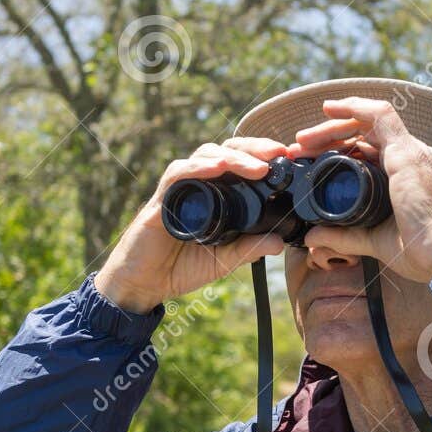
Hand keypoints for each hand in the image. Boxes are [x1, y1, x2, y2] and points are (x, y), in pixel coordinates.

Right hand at [93, 137, 299, 312]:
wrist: (144, 283)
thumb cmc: (180, 267)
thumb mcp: (224, 260)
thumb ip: (248, 249)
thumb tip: (279, 241)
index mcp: (215, 194)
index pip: (240, 162)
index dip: (262, 155)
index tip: (287, 157)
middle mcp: (198, 184)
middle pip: (226, 150)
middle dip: (253, 148)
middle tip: (278, 153)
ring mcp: (179, 189)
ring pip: (205, 156)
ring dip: (233, 158)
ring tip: (256, 167)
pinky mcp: (162, 199)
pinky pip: (180, 175)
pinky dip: (198, 169)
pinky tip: (216, 168)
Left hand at [292, 97, 431, 282]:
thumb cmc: (422, 251)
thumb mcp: (373, 240)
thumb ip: (343, 236)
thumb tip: (314, 238)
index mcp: (407, 175)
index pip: (369, 150)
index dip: (338, 150)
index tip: (311, 158)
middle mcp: (411, 157)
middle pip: (365, 135)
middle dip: (329, 135)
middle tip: (301, 146)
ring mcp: (411, 152)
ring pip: (368, 122)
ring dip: (334, 125)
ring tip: (305, 138)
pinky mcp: (407, 153)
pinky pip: (381, 116)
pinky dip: (355, 108)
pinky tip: (331, 109)